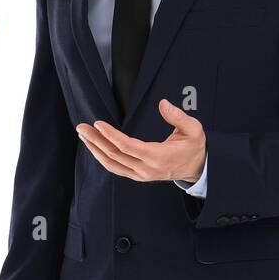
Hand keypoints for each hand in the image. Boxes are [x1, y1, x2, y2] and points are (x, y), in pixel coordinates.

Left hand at [77, 98, 205, 182]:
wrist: (197, 168)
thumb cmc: (194, 147)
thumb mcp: (194, 130)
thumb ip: (178, 117)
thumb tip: (163, 103)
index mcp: (159, 157)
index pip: (128, 147)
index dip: (111, 135)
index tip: (98, 123)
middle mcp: (147, 169)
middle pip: (114, 155)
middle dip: (96, 140)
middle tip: (81, 127)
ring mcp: (141, 175)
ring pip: (111, 164)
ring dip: (95, 149)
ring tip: (83, 134)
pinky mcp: (137, 176)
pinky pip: (115, 168)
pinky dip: (101, 157)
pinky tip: (93, 146)